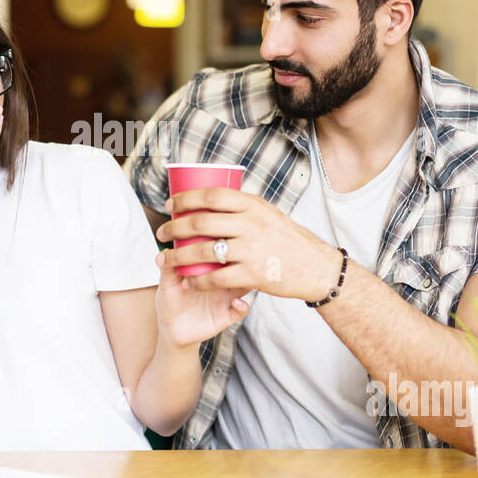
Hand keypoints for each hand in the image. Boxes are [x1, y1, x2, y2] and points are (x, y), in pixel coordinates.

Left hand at [154, 250, 249, 348]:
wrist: (171, 327)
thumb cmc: (171, 300)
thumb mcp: (167, 283)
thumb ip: (168, 268)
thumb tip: (168, 250)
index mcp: (208, 270)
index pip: (222, 253)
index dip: (226, 245)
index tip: (224, 240)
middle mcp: (220, 281)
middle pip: (238, 266)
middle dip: (240, 260)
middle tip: (235, 259)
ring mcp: (226, 298)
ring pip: (245, 286)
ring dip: (246, 281)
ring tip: (239, 279)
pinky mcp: (227, 315)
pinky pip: (242, 310)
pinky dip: (243, 305)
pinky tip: (236, 302)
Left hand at [156, 187, 340, 300]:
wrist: (316, 267)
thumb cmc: (289, 240)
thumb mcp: (269, 214)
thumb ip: (244, 209)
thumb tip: (213, 200)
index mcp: (254, 206)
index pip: (212, 196)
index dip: (186, 198)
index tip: (170, 204)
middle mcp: (252, 225)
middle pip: (201, 222)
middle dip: (174, 227)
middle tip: (161, 232)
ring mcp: (252, 250)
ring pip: (203, 251)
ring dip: (177, 256)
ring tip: (164, 258)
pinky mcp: (254, 275)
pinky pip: (216, 278)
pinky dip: (197, 280)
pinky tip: (187, 281)